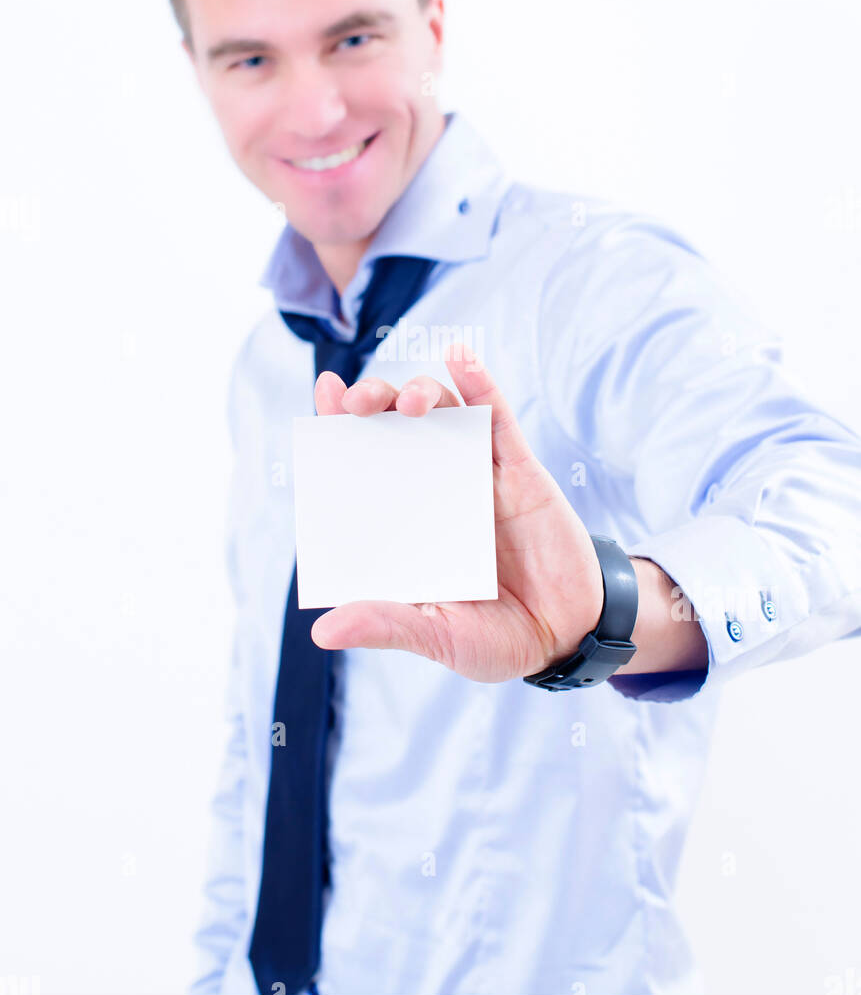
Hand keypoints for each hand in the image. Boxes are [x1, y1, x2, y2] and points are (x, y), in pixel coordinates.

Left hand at [310, 343, 605, 682]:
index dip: (337, 426)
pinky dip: (478, 381)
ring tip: (409, 403)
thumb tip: (324, 632)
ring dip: (420, 391)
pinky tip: (460, 355)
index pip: (359, 464)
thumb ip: (387, 625)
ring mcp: (475, 474)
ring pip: (441, 412)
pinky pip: (496, 415)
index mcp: (402, 524)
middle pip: (393, 426)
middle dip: (372, 400)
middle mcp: (432, 489)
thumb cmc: (496, 639)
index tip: (322, 392)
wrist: (569, 633)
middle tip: (358, 404)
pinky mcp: (518, 468)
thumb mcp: (438, 637)